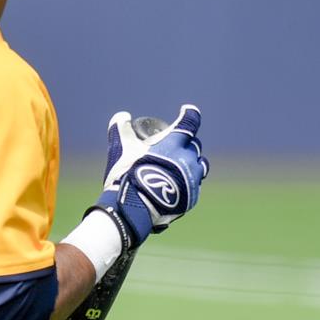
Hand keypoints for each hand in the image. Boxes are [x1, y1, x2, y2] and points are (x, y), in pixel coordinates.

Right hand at [94, 104, 208, 249]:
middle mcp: (188, 159)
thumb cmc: (128, 175)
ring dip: (191, 161)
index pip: (189, 122)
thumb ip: (120, 129)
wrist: (135, 208)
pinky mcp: (193, 197)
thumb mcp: (121, 149)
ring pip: (199, 165)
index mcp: (174, 143)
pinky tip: (175, 185)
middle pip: (194, 145)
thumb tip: (122, 116)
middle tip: (173, 147)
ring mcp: (193, 179)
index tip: (187, 110)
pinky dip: (188, 181)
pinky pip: (195, 184)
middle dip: (185, 142)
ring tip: (180, 166)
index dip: (190, 114)